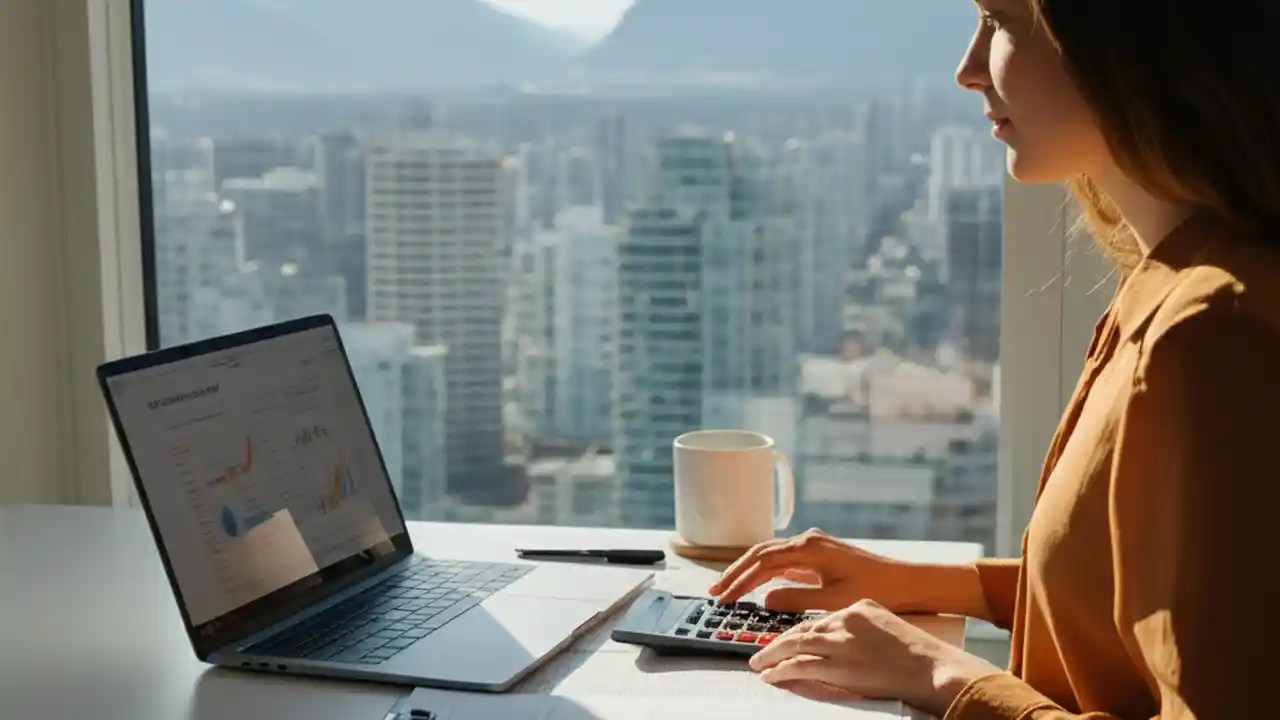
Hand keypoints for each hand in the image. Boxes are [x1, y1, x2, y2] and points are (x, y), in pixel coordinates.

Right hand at [708, 528, 917, 612]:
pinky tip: (758, 584)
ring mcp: (813, 545)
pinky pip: (784, 560)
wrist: (907, 581)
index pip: (762, 563)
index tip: (723, 597)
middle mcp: (808, 541)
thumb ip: (796, 599)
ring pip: (770, 555)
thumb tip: (764, 599)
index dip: (739, 580)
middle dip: (736, 572)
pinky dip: (766, 571)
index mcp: (808, 549)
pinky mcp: (819, 554)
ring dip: (749, 571)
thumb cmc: (876, 589)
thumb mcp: (833, 601)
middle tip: (715, 592)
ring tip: (729, 588)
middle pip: (760, 553)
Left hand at [749, 598, 1002, 715]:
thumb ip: (862, 631)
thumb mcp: (887, 629)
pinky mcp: (838, 664)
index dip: (800, 632)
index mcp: (859, 607)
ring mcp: (840, 642)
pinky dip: (781, 671)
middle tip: (761, 651)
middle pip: (803, 630)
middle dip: (779, 642)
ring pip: (795, 645)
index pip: (820, 619)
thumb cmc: (918, 655)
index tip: (786, 640)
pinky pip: (800, 666)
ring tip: (758, 664)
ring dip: (772, 656)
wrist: (932, 668)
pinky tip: (770, 676)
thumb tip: (839, 645)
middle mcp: (846, 619)